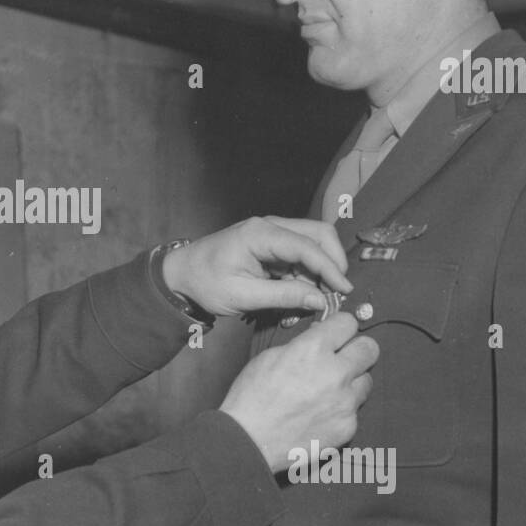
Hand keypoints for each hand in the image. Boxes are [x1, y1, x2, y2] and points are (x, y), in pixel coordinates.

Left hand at [161, 216, 352, 316]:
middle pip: (318, 233)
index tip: (344, 290)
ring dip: (320, 269)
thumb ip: (283, 296)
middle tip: (337, 291)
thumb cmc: (205, 283)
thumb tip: (319, 299)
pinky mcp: (271, 244)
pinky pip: (300, 254)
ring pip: (313, 243)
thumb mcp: (243, 296)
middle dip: (333, 261)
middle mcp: (270, 226)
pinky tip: (302, 293)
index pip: (307, 246)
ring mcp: (272, 232)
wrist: (180, 275)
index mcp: (261, 234)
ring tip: (315, 298)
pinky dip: (308, 272)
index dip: (330, 268)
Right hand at [219, 313, 377, 469]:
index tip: (336, 333)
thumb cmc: (252, 397)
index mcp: (313, 349)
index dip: (340, 327)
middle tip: (343, 357)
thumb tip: (321, 337)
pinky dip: (341, 409)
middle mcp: (336, 372)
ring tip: (329, 390)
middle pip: (370, 348)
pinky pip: (354, 409)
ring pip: (366, 381)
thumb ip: (302, 344)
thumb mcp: (270, 356)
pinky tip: (320, 413)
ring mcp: (345, 401)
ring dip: (351, 382)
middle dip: (357, 350)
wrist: (249, 440)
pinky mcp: (348, 426)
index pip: (348, 322)